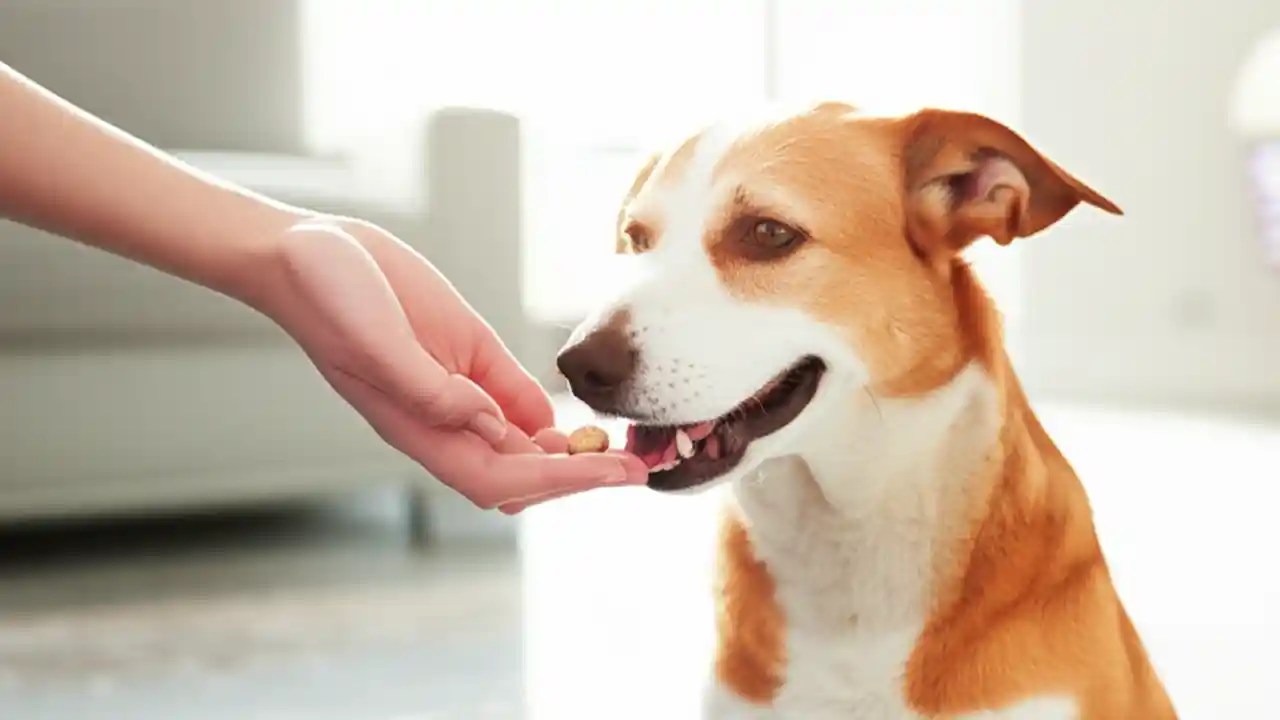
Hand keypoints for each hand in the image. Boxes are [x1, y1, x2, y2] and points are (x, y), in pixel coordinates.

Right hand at [249, 217, 646, 512]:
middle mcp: (444, 418)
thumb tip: (495, 426)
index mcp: (419, 427)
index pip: (502, 476)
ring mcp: (458, 388)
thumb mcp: (377, 341)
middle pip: (522, 471)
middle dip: (579, 476)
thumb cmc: (329, 296)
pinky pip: (516, 398)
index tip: (613, 475)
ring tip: (625, 450)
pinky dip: (550, 415)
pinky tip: (584, 417)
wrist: (307, 250)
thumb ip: (432, 391)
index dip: (560, 481)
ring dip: (571, 453)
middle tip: (638, 469)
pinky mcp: (468, 353)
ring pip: (524, 441)